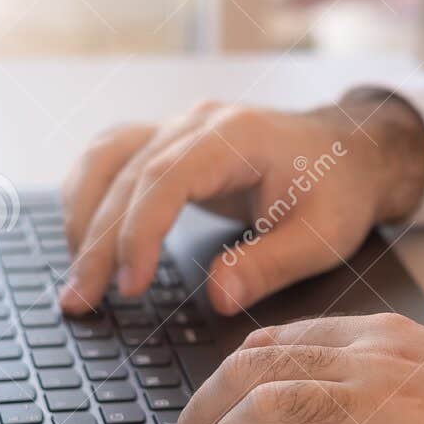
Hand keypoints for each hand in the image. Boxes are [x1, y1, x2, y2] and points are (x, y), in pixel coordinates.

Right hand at [58, 91, 423, 316]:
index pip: (166, 177)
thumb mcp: (321, 235)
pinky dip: (88, 197)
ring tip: (74, 280)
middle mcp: (198, 123)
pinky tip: (80, 239)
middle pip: (127, 175)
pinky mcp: (169, 144)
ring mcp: (179, 129)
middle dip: (98, 242)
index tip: (131, 285)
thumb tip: (219, 295)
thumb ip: (271, 264)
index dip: (140, 232)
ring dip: (81, 218)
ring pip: (107, 160)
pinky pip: (112, 159)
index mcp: (237, 136)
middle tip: (79, 300)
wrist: (349, 154)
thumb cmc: (338, 191)